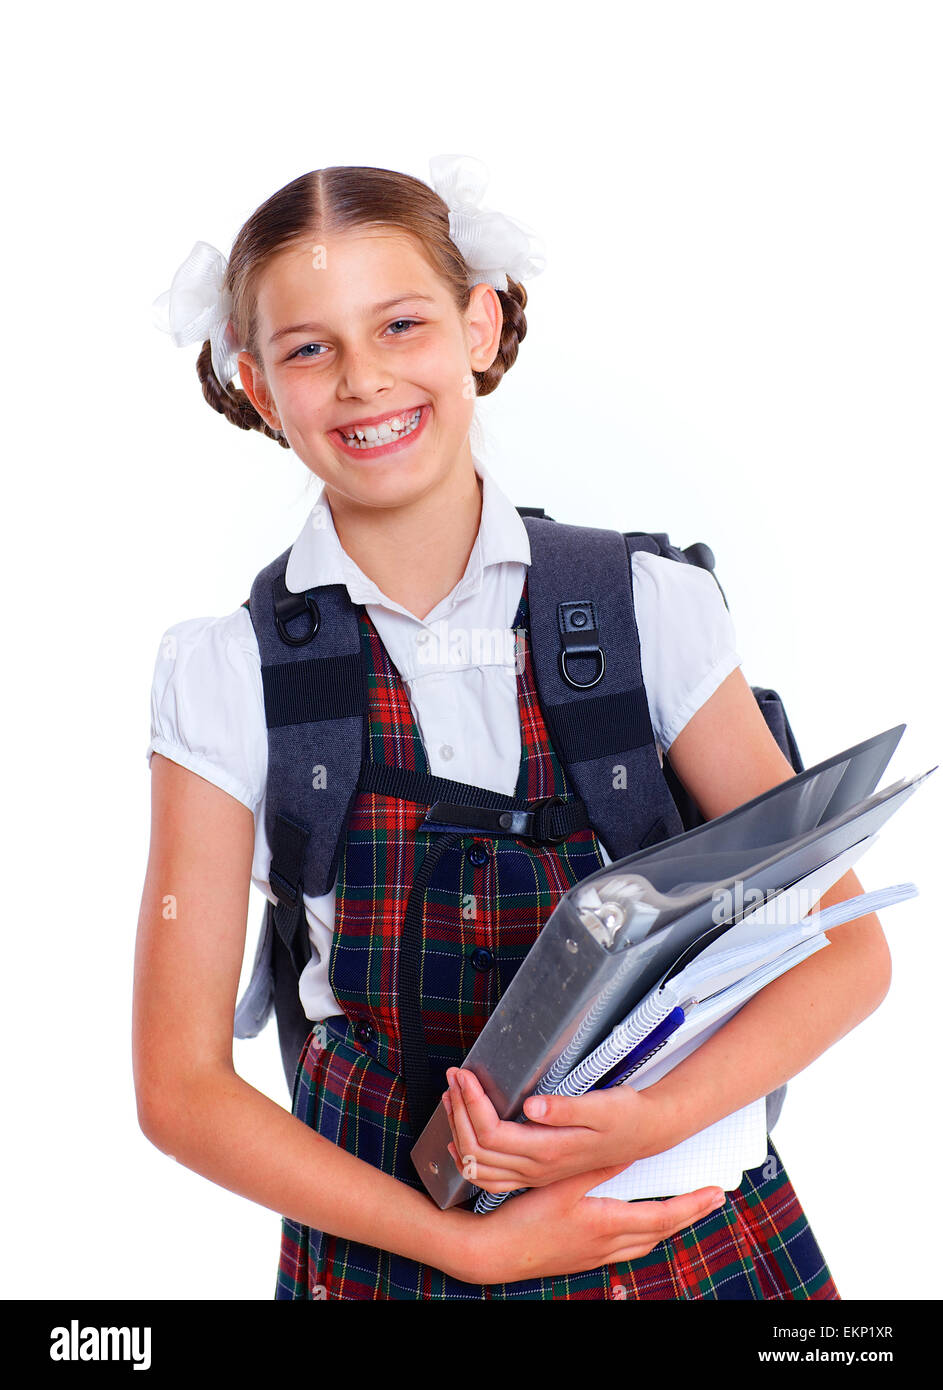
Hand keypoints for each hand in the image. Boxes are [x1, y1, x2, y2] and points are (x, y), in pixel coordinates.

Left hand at [443, 1066, 667, 1192]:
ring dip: (458, 1132)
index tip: (464, 1074)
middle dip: (458, 1111)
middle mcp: (537, 1169)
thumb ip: (566, 1108)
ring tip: (451, 1099)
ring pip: (479, 1167)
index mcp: (549, 1151)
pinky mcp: (536, 1173)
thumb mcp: (603, 1107)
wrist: (646, 1134)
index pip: (492, 1133)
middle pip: (477, 1150)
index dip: (471, 1103)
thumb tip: (532, 1106)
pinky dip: (468, 1158)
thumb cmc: (626, 1115)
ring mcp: (535, 1175)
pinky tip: (460, 1140)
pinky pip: (491, 1177)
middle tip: (453, 1078)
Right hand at [463, 1163, 726, 1284]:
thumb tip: (629, 1152)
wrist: (495, 1254)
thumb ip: (596, 1168)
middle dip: (686, 1216)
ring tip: (680, 1211)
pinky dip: (642, 1234)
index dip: (692, 1205)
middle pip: (660, 1232)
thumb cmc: (525, 1221)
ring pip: (644, 1243)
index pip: (663, 1216)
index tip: (716, 1194)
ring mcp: (596, 1255)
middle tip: (708, 1200)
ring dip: (665, 1226)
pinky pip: (627, 1248)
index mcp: (607, 1224)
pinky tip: (635, 1226)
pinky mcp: (583, 1258)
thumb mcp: (561, 1185)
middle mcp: (608, 1245)